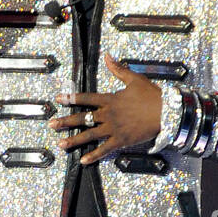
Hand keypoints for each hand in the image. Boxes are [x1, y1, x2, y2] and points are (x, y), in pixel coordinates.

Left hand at [48, 53, 162, 163]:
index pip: (86, 98)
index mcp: (110, 99)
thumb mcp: (134, 79)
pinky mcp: (121, 140)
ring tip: (61, 144)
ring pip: (89, 134)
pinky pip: (105, 149)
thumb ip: (118, 69)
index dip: (71, 98)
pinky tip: (83, 161)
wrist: (166, 112)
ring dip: (74, 140)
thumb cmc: (151, 95)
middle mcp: (108, 114)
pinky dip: (94, 155)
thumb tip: (107, 55)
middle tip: (51, 125)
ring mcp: (113, 128)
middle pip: (83, 118)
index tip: (58, 99)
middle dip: (65, 121)